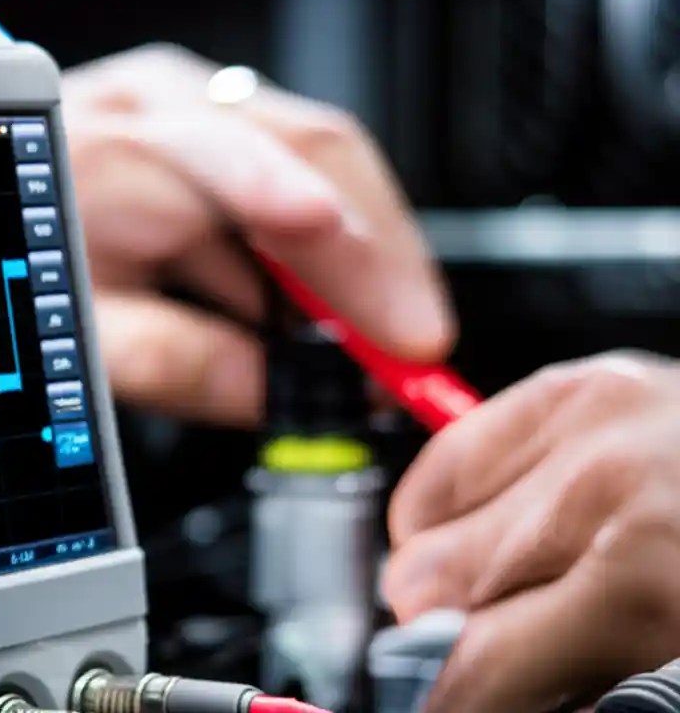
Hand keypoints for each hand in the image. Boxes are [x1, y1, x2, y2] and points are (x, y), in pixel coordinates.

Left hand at [62, 44, 453, 425]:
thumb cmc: (21, 270)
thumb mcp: (80, 334)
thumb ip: (180, 363)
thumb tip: (285, 397)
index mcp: (122, 151)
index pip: (261, 182)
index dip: (351, 263)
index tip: (400, 337)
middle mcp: (163, 103)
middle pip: (316, 152)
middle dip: (382, 260)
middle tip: (413, 351)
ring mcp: (189, 99)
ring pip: (320, 156)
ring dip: (365, 253)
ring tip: (378, 341)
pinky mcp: (207, 118)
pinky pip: (295, 168)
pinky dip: (327, 241)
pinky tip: (332, 303)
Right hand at [385, 351, 679, 711]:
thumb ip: (584, 680)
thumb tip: (482, 694)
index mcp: (646, 582)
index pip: (476, 665)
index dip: (449, 701)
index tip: (444, 706)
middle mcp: (602, 490)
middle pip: (429, 588)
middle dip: (453, 633)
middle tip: (502, 649)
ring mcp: (583, 427)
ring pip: (422, 528)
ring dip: (453, 571)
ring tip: (515, 588)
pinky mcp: (574, 388)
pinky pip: (446, 463)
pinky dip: (456, 508)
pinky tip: (510, 530)